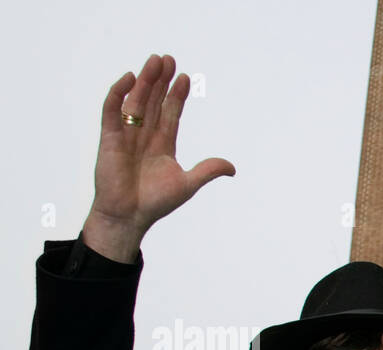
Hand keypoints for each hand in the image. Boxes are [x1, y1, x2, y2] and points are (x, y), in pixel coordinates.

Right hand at [83, 54, 235, 262]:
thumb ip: (207, 171)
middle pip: (153, 101)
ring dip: (145, 81)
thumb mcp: (187, 183)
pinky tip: (129, 78)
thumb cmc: (155, 202)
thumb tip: (232, 168)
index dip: (177, 95)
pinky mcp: (109, 138)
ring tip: (155, 61)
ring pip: (136, 101)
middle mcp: (144, 136)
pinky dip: (118, 94)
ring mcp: (126, 135)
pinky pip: (112, 111)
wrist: (129, 216)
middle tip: (168, 59)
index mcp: (162, 144)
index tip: (185, 77)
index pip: (170, 113)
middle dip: (161, 81)